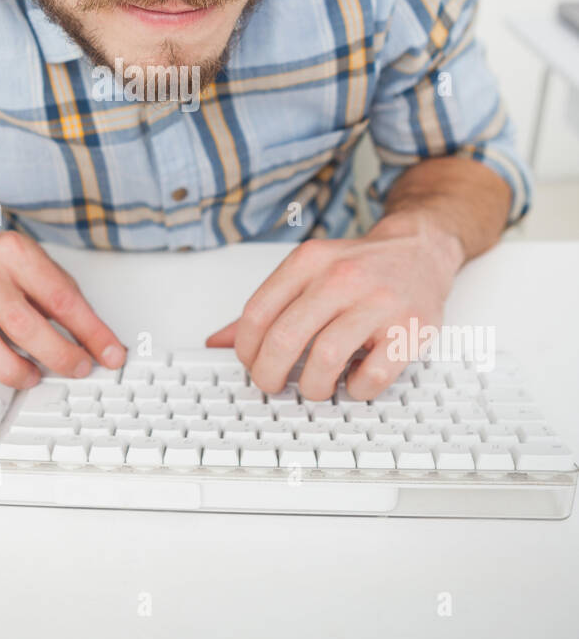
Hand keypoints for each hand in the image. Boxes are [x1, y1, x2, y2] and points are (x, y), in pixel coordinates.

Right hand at [0, 229, 126, 387]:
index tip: (109, 355)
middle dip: (57, 355)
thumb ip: (71, 305)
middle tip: (76, 368)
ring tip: (31, 375)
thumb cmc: (2, 268)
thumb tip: (104, 347)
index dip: (90, 333)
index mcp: (15, 253)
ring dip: (12, 369)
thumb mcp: (41, 269)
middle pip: (22, 324)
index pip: (61, 299)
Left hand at [205, 213, 463, 399]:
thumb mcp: (308, 272)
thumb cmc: (360, 268)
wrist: (421, 249)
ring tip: (315, 387)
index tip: (250, 365)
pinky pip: (374, 375)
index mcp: (310, 261)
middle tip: (273, 386)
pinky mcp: (410, 328)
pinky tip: (354, 380)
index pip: (258, 312)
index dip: (246, 349)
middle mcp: (342, 277)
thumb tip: (217, 342)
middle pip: (286, 337)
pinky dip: (357, 389)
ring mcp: (378, 302)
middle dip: (270, 374)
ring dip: (313, 386)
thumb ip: (266, 307)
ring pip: (327, 358)